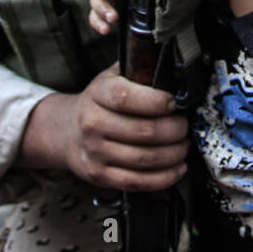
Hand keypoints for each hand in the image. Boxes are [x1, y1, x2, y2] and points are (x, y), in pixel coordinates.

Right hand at [51, 63, 188, 190]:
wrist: (68, 131)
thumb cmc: (101, 102)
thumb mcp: (114, 76)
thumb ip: (139, 69)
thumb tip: (173, 71)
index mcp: (98, 93)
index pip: (126, 98)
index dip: (155, 101)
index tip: (173, 103)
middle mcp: (93, 123)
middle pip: (144, 131)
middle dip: (175, 130)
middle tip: (185, 127)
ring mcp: (95, 151)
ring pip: (144, 158)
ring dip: (174, 154)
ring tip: (183, 146)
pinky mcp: (100, 175)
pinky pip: (137, 182)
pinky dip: (163, 178)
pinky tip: (176, 169)